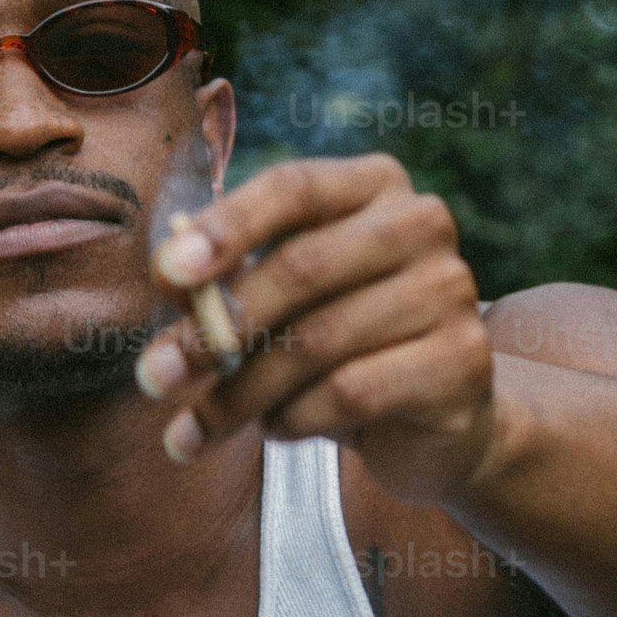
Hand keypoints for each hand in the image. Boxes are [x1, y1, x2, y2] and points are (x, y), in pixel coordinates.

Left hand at [137, 154, 495, 507]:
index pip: (293, 188)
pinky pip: (351, 394)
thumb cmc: (344, 350)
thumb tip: (167, 273)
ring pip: (320, 342)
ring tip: (199, 428)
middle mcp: (422, 224)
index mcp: (374, 187)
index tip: (166, 272)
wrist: (437, 424)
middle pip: (301, 268)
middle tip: (155, 378)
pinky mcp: (461, 362)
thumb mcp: (280, 309)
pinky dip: (296, 418)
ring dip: (242, 393)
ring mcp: (451, 291)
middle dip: (216, 329)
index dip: (227, 227)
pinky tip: (276, 429)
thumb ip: (226, 283)